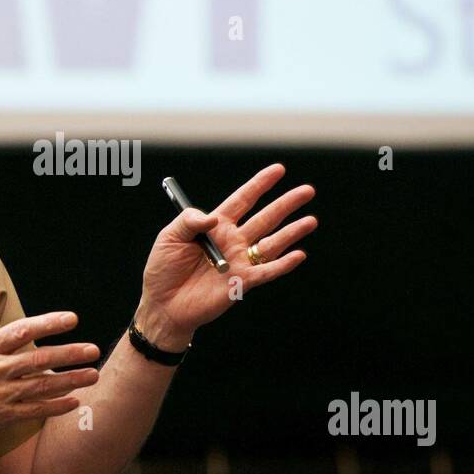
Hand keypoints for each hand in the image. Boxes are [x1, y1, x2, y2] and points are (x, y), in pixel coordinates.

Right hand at [0, 286, 100, 444]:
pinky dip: (55, 406)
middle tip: (93, 349)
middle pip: (37, 360)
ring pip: (41, 387)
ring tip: (93, 373)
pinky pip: (34, 411)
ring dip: (70, 380)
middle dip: (68, 354)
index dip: (47, 324)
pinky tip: (74, 401)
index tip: (71, 319)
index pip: (21, 331)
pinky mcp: (1, 416)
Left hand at [135, 164, 316, 347]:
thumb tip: (214, 217)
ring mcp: (239, 261)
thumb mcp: (170, 236)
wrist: (162, 304)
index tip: (279, 170)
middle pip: (265, 218)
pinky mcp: (241, 283)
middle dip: (286, 204)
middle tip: (307, 190)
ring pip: (271, 243)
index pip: (243, 200)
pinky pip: (266, 272)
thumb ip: (190, 220)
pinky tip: (298, 255)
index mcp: (216, 225)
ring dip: (291, 232)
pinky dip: (282, 265)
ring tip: (311, 220)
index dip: (260, 184)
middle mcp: (232, 241)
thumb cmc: (163, 268)